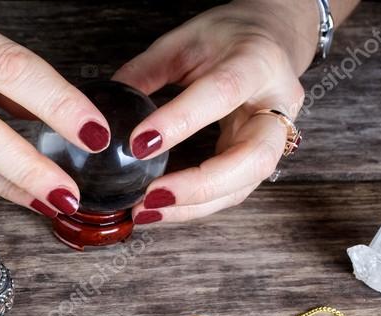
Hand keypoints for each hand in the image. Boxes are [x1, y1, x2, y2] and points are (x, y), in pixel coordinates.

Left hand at [113, 0, 317, 223]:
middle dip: (199, 186)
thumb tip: (104, 112)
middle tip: (150, 197)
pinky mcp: (259, 161)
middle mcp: (276, 105)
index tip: (138, 144)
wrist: (271, 42)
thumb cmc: (228, 38)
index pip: (223, 92)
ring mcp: (275, 138)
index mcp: (258, 62)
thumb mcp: (184, 39)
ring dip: (193, 206)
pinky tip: (160, 209)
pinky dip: (194, 206)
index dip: (181, 121)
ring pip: (243, 186)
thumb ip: (146, 71)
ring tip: (146, 211)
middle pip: (252, 159)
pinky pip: (231, 192)